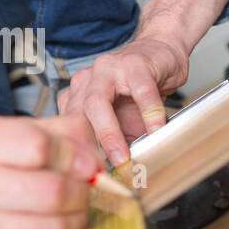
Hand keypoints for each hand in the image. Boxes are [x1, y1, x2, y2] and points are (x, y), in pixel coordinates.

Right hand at [0, 113, 103, 228]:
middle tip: (82, 192)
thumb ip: (51, 132)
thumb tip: (94, 156)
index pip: (37, 144)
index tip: (85, 164)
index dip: (74, 154)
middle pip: (50, 189)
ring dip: (74, 222)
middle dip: (81, 192)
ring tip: (69, 215)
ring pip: (52, 228)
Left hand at [57, 36, 187, 166]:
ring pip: (98, 101)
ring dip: (109, 133)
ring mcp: (107, 68)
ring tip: (124, 157)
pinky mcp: (135, 63)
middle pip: (75, 115)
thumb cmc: (138, 88)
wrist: (161, 51)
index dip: (74, 152)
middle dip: (84, 146)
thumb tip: (110, 175)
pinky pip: (140, 91)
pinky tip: (156, 130)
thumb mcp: (123, 120)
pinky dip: (148, 113)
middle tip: (97, 171)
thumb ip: (114, 142)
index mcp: (77, 94)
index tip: (82, 177)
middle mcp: (86, 79)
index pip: (67, 126)